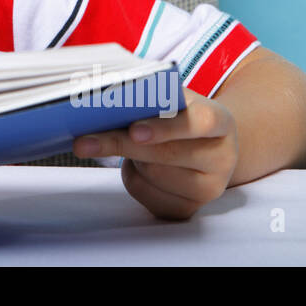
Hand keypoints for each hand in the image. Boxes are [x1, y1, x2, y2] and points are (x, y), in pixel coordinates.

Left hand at [72, 88, 237, 220]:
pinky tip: (137, 166)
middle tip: (83, 142)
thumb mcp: (173, 99)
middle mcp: (222, 158)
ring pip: (154, 177)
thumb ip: (150, 96)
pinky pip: (148, 197)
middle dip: (121, 145)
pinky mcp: (189, 209)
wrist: (203, 147)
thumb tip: (105, 99)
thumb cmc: (178, 116)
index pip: (200, 123)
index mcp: (221, 122)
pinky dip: (133, 179)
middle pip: (167, 154)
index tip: (133, 130)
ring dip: (130, 160)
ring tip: (125, 144)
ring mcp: (209, 189)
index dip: (167, 127)